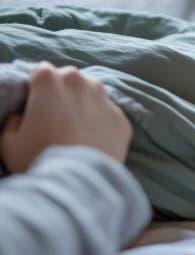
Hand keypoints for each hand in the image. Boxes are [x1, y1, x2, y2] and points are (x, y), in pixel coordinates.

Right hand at [1, 62, 131, 172]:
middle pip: (70, 79)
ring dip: (85, 103)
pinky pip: (110, 116)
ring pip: (93, 93)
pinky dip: (103, 124)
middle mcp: (80, 82)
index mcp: (48, 80)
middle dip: (64, 92)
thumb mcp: (8, 141)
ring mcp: (105, 99)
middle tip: (57, 118)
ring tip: (77, 128)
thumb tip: (23, 116)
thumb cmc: (37, 157)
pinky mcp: (122, 119)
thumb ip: (13, 121)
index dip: (38, 89)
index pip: (42, 73)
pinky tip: (94, 142)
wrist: (77, 181)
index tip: (37, 106)